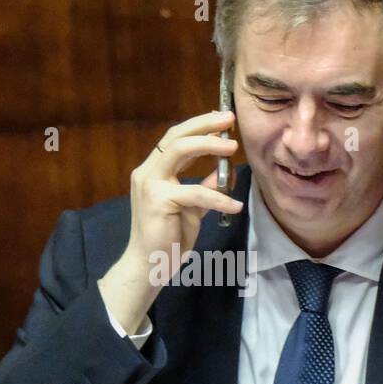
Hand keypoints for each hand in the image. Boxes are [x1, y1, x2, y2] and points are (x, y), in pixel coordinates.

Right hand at [98, 111, 241, 332]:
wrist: (149, 265)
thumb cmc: (168, 237)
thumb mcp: (192, 207)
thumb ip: (205, 187)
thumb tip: (225, 171)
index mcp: (153, 171)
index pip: (175, 138)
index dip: (198, 125)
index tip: (221, 120)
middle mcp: (147, 172)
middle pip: (176, 136)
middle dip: (204, 124)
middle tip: (230, 119)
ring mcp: (150, 184)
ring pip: (180, 150)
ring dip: (209, 145)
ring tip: (233, 147)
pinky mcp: (159, 200)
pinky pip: (195, 192)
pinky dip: (218, 197)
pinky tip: (234, 204)